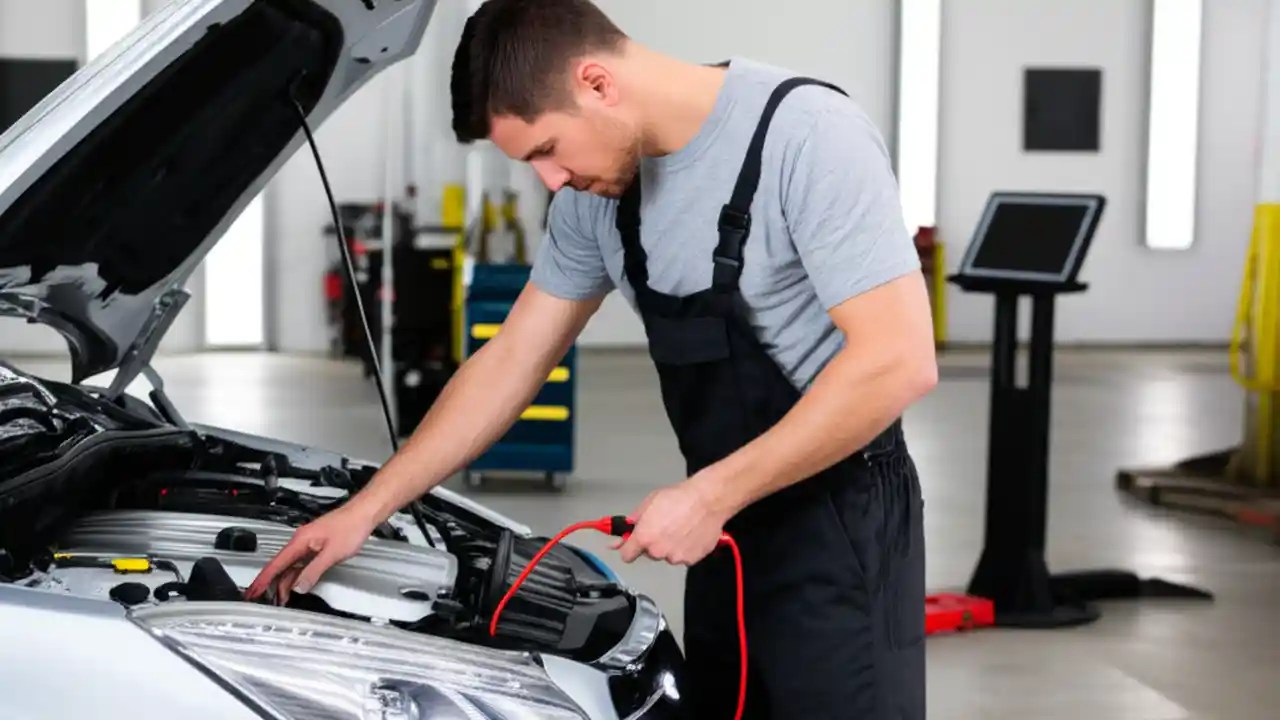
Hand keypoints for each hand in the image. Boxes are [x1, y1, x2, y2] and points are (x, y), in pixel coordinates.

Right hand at [244, 504, 376, 603]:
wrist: (364, 513)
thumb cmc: (351, 526)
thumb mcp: (332, 553)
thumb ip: (314, 571)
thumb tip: (298, 587)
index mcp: (300, 541)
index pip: (275, 564)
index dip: (263, 580)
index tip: (252, 592)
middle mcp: (301, 542)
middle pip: (280, 566)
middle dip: (269, 584)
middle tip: (260, 600)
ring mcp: (308, 544)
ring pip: (291, 566)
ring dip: (284, 582)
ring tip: (278, 599)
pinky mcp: (316, 546)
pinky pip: (301, 564)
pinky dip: (296, 576)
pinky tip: (295, 585)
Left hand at [615, 479, 729, 565]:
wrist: (708, 500)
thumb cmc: (679, 497)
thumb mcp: (649, 503)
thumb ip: (633, 521)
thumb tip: (621, 534)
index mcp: (644, 537)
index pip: (626, 556)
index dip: (628, 548)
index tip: (632, 544)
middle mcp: (658, 551)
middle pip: (649, 553)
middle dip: (653, 543)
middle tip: (664, 527)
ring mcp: (676, 557)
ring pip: (667, 555)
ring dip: (670, 546)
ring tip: (681, 528)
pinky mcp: (691, 559)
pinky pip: (683, 557)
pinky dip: (685, 549)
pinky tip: (691, 534)